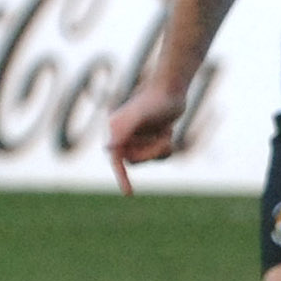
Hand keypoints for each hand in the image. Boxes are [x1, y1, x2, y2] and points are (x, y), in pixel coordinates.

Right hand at [106, 81, 187, 195]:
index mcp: (116, 130)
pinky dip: (166, 148)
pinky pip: (159, 155)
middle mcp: (125, 135)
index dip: (122, 177)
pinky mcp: (152, 138)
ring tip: (166, 133)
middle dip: (151, 153)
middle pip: (136, 160)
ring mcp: (139, 137)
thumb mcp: (140, 114)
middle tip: (163, 139)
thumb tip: (109, 149)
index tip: (129, 193)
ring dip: (160, 150)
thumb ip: (124, 129)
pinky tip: (168, 133)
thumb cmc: (155, 100)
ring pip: (148, 159)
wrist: (171, 87)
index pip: (116, 159)